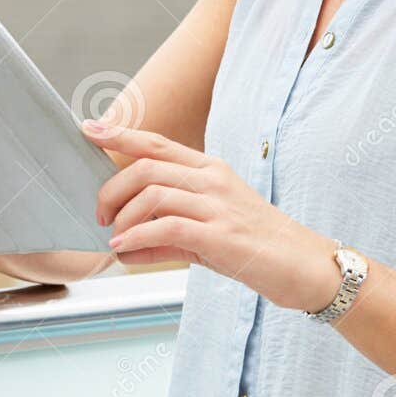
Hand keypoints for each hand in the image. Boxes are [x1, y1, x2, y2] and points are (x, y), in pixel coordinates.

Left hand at [82, 121, 341, 312]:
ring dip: (123, 215)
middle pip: (146, 165)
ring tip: (114, 236)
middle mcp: (213, 180)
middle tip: (100, 214)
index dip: (120, 134)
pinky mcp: (221, 234)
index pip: (157, 143)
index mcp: (211, 169)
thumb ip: (166, 234)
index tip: (90, 130)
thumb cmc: (259, 247)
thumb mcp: (208, 234)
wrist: (305, 267)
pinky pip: (167, 226)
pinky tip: (125, 249)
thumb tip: (124, 245)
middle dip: (111, 187)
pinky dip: (137, 236)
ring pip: (152, 192)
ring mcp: (218, 205)